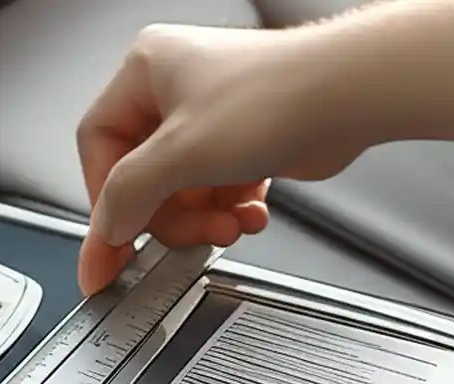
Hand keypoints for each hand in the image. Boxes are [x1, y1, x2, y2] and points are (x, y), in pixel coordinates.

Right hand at [76, 23, 372, 294]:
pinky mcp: (244, 137)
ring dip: (204, 217)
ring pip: (181, 188)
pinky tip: (250, 213)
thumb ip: (129, 197)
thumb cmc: (279, 95)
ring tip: (230, 222)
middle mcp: (175, 86)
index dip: (106, 200)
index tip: (114, 243)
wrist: (354, 95)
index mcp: (145, 69)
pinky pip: (216, 188)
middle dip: (170, 214)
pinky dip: (230, 208)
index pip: (99, 146)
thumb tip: (106, 230)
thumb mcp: (181, 155)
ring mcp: (212, 113)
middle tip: (193, 232)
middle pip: (142, 174)